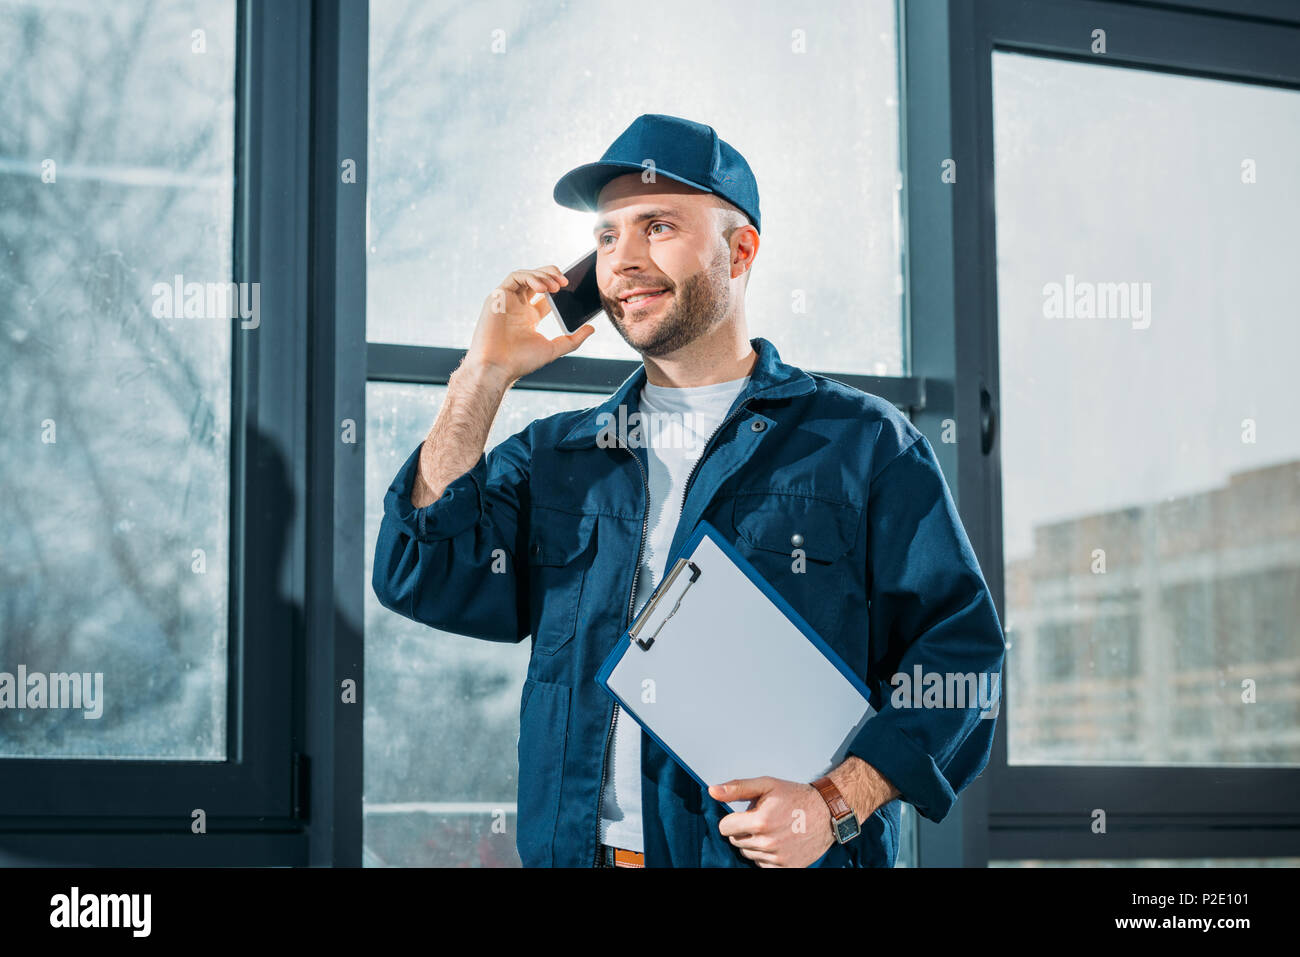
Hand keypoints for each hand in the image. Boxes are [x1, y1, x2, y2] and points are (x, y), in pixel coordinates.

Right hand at [465, 265, 595, 382]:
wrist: (498, 367)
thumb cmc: (520, 361)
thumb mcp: (553, 349)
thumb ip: (573, 339)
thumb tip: (591, 328)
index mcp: (530, 316)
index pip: (546, 294)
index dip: (559, 286)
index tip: (572, 287)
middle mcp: (518, 306)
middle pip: (536, 280)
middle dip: (551, 276)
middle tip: (566, 282)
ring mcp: (507, 300)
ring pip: (526, 275)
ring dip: (543, 275)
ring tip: (556, 286)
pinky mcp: (497, 297)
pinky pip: (515, 277)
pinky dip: (530, 277)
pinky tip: (543, 288)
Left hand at [709, 776, 834, 867]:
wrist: (826, 812)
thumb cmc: (795, 796)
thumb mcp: (766, 784)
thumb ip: (737, 788)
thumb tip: (712, 791)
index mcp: (760, 821)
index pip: (725, 828)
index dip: (732, 820)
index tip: (743, 815)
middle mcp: (768, 842)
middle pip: (736, 841)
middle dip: (743, 831)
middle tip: (761, 820)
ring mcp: (778, 857)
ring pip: (748, 854)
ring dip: (754, 843)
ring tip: (771, 830)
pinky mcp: (787, 867)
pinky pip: (762, 866)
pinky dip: (765, 856)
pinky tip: (777, 843)